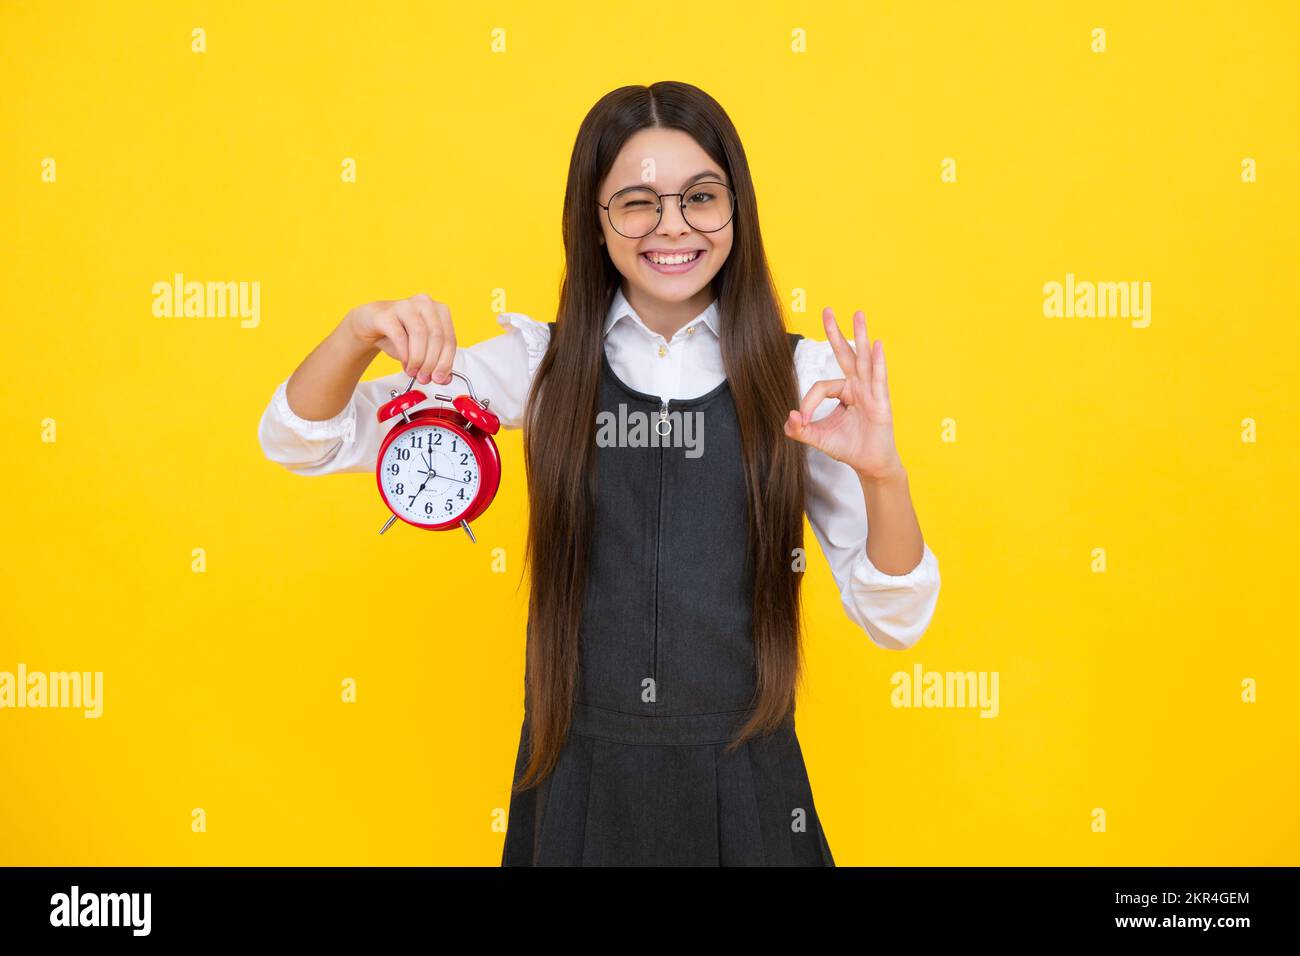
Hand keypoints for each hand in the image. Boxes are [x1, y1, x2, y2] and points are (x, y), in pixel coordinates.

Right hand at [346, 294, 457, 384]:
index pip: (449, 339)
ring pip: (420, 334)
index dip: (446, 362)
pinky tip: (405, 363)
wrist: (372, 324)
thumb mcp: (422, 350)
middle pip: (436, 336)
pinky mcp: (387, 313)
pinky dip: (404, 354)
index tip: (440, 378)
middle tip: (425, 378)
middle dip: (431, 362)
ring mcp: (406, 305)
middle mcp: (425, 304)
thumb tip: (445, 378)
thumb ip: (435, 363)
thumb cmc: (400, 333)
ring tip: (413, 372)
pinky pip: (399, 336)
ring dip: (418, 359)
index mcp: (439, 311)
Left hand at [783, 307, 904, 480]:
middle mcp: (857, 386)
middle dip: (835, 332)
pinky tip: (877, 344)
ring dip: (860, 336)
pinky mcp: (881, 401)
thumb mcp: (818, 438)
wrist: (869, 464)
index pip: (822, 386)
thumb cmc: (848, 447)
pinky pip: (878, 377)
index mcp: (843, 391)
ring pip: (862, 359)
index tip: (802, 419)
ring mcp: (870, 391)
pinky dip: (878, 361)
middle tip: (826, 310)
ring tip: (858, 314)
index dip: (809, 402)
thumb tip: (788, 417)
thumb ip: (800, 429)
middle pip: (844, 354)